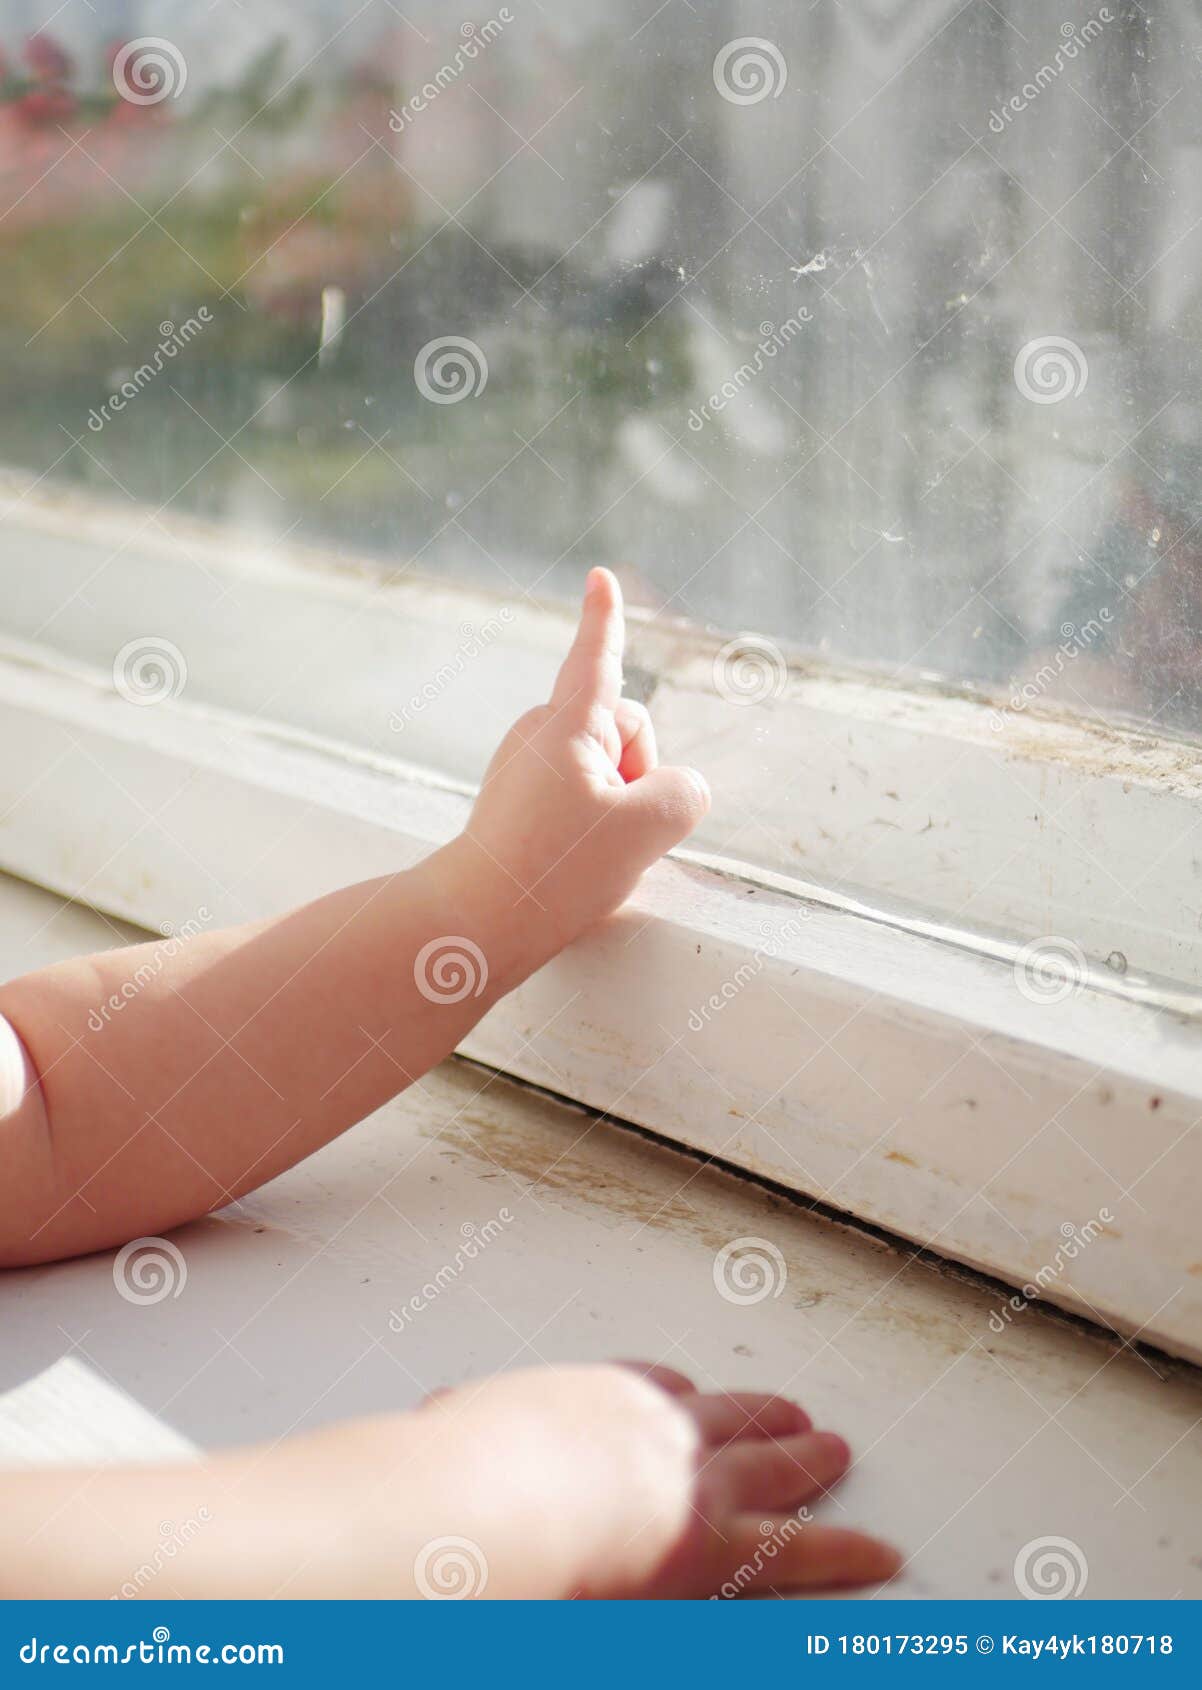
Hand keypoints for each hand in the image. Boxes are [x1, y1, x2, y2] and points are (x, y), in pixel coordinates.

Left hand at [450, 568, 709, 971]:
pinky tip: (574, 866)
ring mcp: (526, 769)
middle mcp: (539, 734)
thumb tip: (676, 792)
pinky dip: (595, 826)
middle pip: (625, 729)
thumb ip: (685, 793)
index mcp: (566, 724)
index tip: (600, 577)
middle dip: (641, 773)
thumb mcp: (649, 830)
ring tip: (588, 855)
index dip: (606, 618)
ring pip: (608, 769)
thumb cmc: (553, 872)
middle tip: (614, 830)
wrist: (476, 922)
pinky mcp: (520, 804)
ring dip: (620, 805)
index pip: (596, 657)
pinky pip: (583, 798)